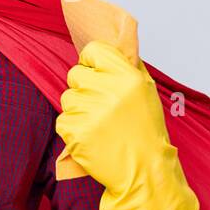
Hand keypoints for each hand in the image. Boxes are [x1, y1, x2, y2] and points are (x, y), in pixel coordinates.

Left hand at [56, 39, 199, 209]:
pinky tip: (93, 139)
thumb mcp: (145, 93)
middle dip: (84, 89)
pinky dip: (74, 130)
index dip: (93, 65)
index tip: (99, 77)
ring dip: (78, 111)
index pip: (93, 52)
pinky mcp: (75, 132)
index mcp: (127, 76)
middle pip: (76, 75)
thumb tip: (118, 35)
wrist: (144, 174)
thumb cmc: (145, 133)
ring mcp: (90, 111)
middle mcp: (109, 90)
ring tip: (100, 127)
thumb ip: (128, 65)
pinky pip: (63, 120)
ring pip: (67, 98)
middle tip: (102, 109)